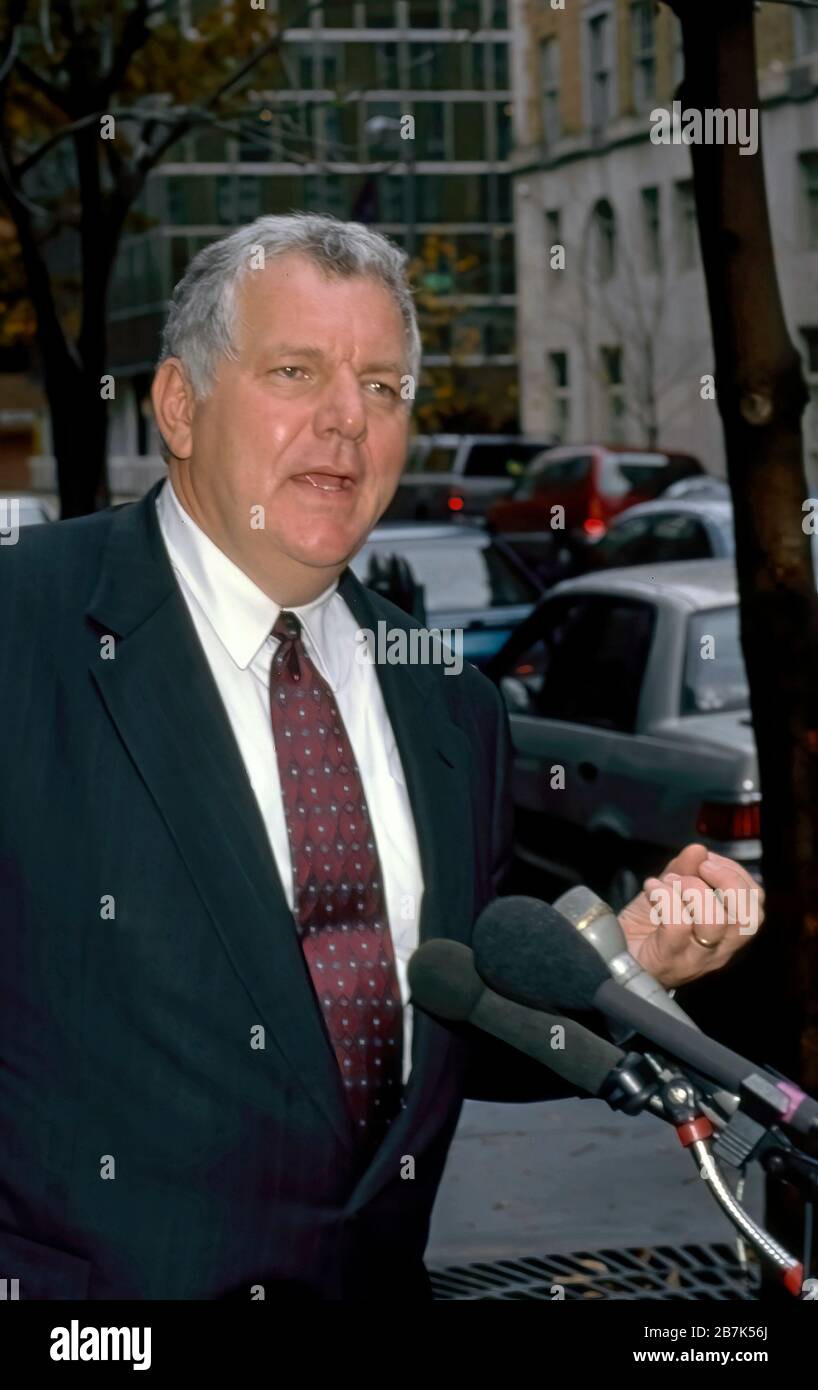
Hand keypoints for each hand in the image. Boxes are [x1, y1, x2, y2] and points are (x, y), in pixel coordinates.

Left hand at [617, 843, 763, 989]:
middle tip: (700, 869)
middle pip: (749, 917)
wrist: (613, 959)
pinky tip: (651, 889)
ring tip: (669, 882)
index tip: (708, 861)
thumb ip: (684, 870)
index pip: (755, 904)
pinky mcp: (667, 959)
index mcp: (725, 932)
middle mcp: (718, 950)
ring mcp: (694, 958)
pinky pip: (678, 924)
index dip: (737, 874)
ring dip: (691, 887)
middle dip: (727, 880)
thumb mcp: (669, 892)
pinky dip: (664, 896)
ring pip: (715, 920)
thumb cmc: (646, 928)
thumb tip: (698, 849)